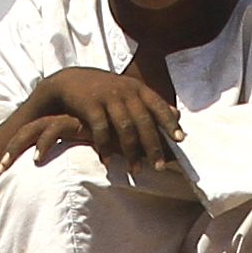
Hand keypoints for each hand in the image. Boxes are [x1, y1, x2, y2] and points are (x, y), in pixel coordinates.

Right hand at [28, 65, 183, 170]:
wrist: (71, 82)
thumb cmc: (106, 90)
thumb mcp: (130, 91)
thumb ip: (151, 103)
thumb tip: (178, 114)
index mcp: (138, 88)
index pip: (158, 105)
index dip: (170, 122)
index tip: (180, 139)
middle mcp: (125, 91)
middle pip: (144, 121)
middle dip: (153, 146)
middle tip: (159, 167)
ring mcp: (107, 97)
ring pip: (125, 127)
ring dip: (131, 152)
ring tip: (135, 170)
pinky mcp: (90, 104)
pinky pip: (101, 129)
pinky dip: (105, 147)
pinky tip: (108, 161)